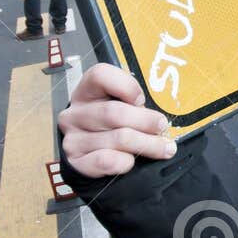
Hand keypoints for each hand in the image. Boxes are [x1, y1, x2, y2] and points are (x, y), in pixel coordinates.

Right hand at [58, 64, 175, 177]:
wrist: (87, 158)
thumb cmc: (109, 127)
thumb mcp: (119, 107)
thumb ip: (132, 106)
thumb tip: (157, 120)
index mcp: (86, 92)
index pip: (99, 75)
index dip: (125, 86)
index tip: (141, 100)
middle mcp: (76, 114)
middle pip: (113, 112)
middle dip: (145, 121)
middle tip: (162, 127)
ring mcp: (73, 139)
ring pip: (117, 139)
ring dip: (147, 144)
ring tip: (163, 148)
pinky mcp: (77, 162)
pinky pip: (107, 161)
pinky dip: (126, 162)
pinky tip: (133, 161)